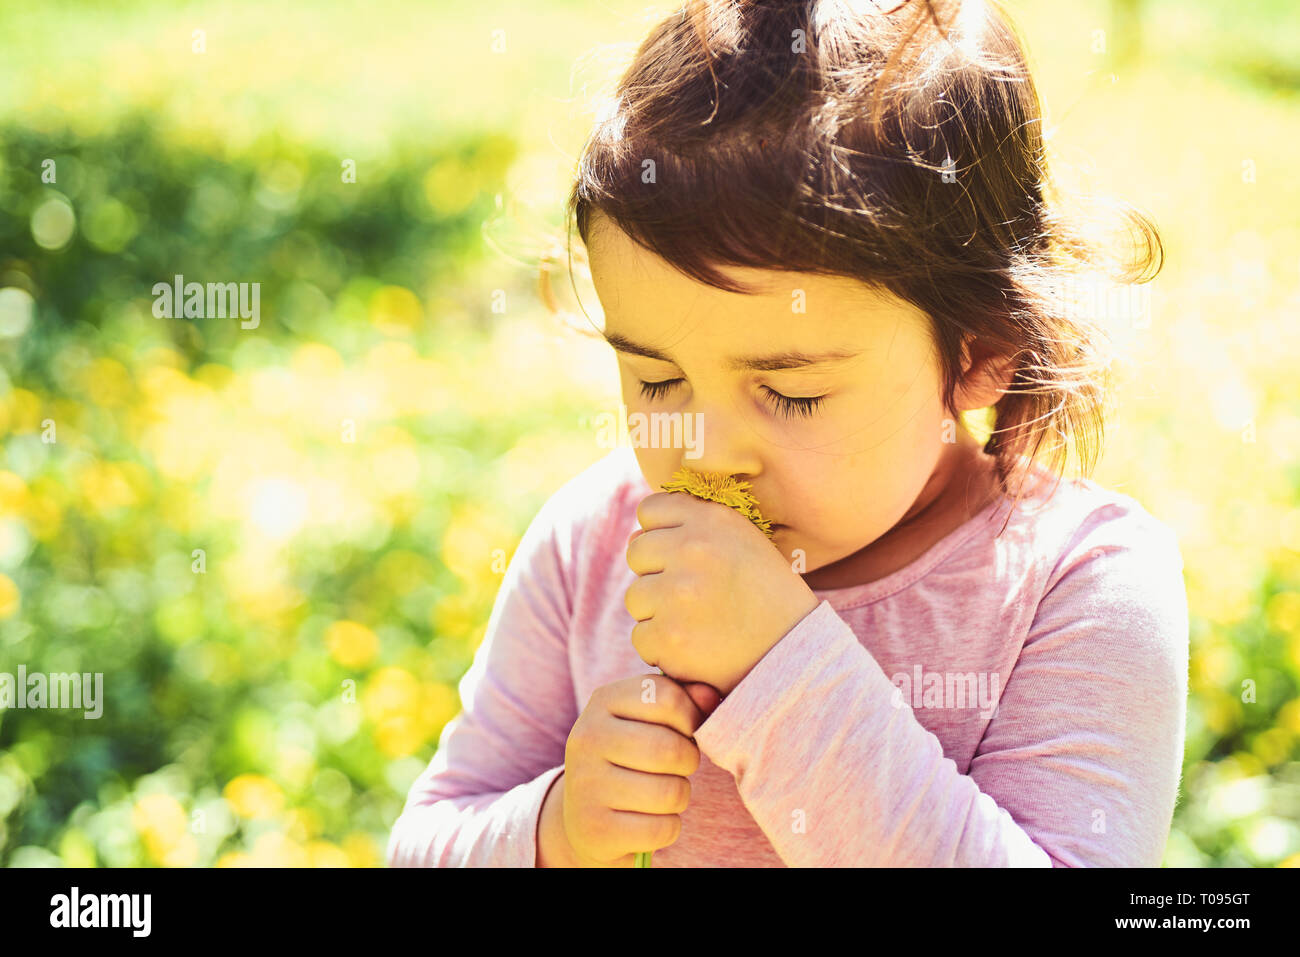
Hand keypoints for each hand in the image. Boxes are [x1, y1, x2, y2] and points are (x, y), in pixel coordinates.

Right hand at [557, 674, 718, 865]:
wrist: (586, 818)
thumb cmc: (632, 758)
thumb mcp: (651, 720)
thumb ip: (684, 701)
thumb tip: (709, 696)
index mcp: (602, 701)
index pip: (667, 697)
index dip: (692, 717)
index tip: (686, 731)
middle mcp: (587, 738)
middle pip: (669, 748)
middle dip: (688, 762)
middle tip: (678, 767)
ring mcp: (585, 785)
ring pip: (669, 793)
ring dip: (679, 796)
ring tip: (663, 793)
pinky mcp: (594, 829)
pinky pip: (661, 829)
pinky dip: (668, 828)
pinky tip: (650, 820)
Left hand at [624, 490, 820, 696]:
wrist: (797, 655)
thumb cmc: (768, 599)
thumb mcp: (744, 545)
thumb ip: (692, 530)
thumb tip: (634, 535)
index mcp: (712, 520)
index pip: (650, 510)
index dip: (660, 534)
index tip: (683, 558)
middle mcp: (692, 549)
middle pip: (637, 552)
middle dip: (656, 575)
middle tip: (693, 598)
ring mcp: (677, 593)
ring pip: (635, 597)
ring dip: (658, 614)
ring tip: (698, 624)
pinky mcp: (668, 636)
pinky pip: (641, 637)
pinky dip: (662, 648)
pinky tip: (696, 648)